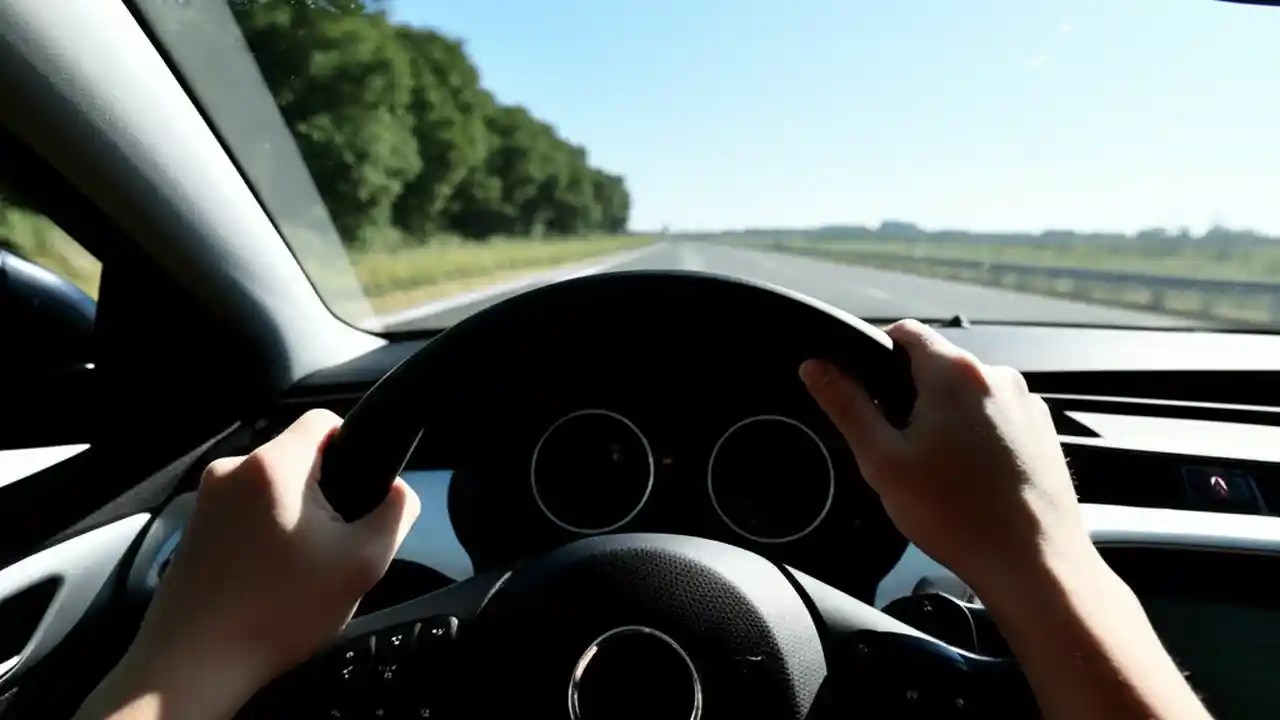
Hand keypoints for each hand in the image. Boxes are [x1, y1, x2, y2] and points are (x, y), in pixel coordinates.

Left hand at [88, 409, 419, 718]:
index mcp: (273, 465)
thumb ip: (395, 513)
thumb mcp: (363, 563)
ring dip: (292, 518)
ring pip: (271, 489)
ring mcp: (205, 500)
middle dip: (323, 494)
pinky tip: (269, 580)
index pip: (324, 420)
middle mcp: (232, 470)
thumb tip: (398, 492)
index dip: (353, 447)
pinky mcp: (192, 529)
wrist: (194, 663)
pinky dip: (263, 537)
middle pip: (298, 458)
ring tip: (299, 569)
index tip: (358, 490)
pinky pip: (244, 514)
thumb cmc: (277, 612)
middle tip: (333, 544)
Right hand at [800, 320, 1092, 595]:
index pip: (905, 332)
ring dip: (945, 420)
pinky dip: (976, 438)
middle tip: (899, 449)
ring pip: (967, 396)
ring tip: (938, 473)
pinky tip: (969, 480)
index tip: (866, 389)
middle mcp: (998, 377)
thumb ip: (846, 406)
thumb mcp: (882, 460)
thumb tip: (816, 368)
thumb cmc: (958, 516)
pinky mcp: (1042, 431)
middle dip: (910, 397)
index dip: (876, 352)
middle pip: (937, 366)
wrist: (1033, 564)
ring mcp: (1026, 403)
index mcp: (955, 373)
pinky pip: (996, 419)